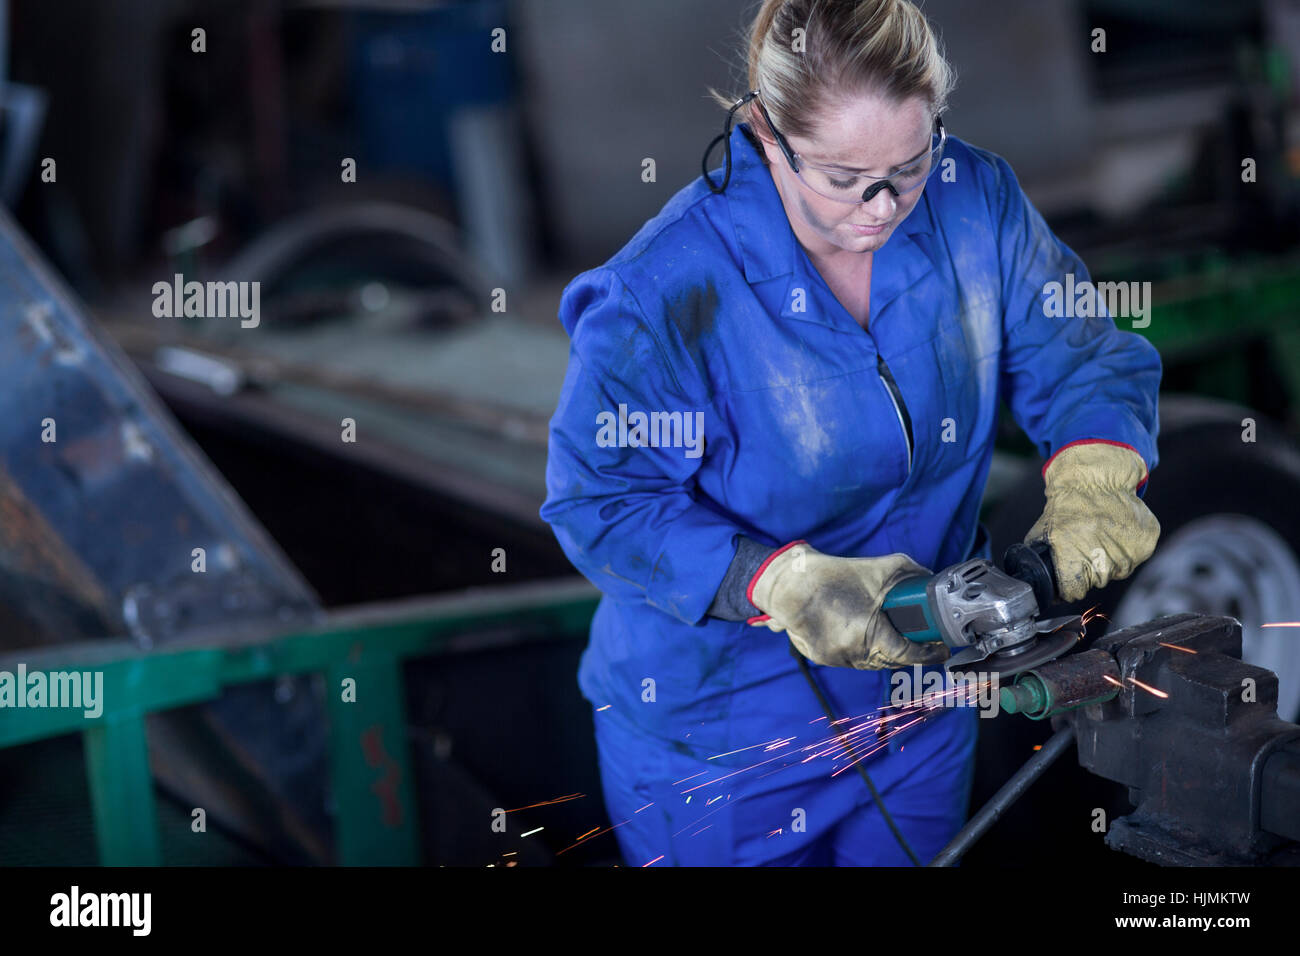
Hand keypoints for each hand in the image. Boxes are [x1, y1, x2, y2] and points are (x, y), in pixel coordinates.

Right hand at [747, 542, 947, 668]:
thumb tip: (930, 579)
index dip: (928, 654)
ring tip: (894, 638)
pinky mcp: (821, 657)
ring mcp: (836, 658)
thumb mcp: (877, 569)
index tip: (941, 650)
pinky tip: (864, 636)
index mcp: (869, 634)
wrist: (788, 583)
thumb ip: (909, 573)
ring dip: (885, 655)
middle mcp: (853, 653)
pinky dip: (861, 651)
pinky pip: (851, 660)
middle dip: (908, 654)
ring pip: (871, 664)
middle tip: (921, 641)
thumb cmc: (832, 576)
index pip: (908, 655)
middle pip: (891, 663)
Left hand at [1026, 442, 1159, 602]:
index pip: (1074, 591)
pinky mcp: (1146, 541)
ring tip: (1100, 535)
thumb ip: (1043, 564)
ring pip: (1119, 571)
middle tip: (1086, 545)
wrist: (1095, 478)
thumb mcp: (1042, 534)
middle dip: (1090, 569)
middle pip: (1098, 582)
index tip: (1069, 576)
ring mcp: (1128, 550)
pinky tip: (1116, 530)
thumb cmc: (1065, 507)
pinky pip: (1136, 557)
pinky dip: (1127, 548)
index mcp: (1074, 556)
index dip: (1069, 585)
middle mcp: (1103, 556)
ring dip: (1110, 559)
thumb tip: (1044, 590)